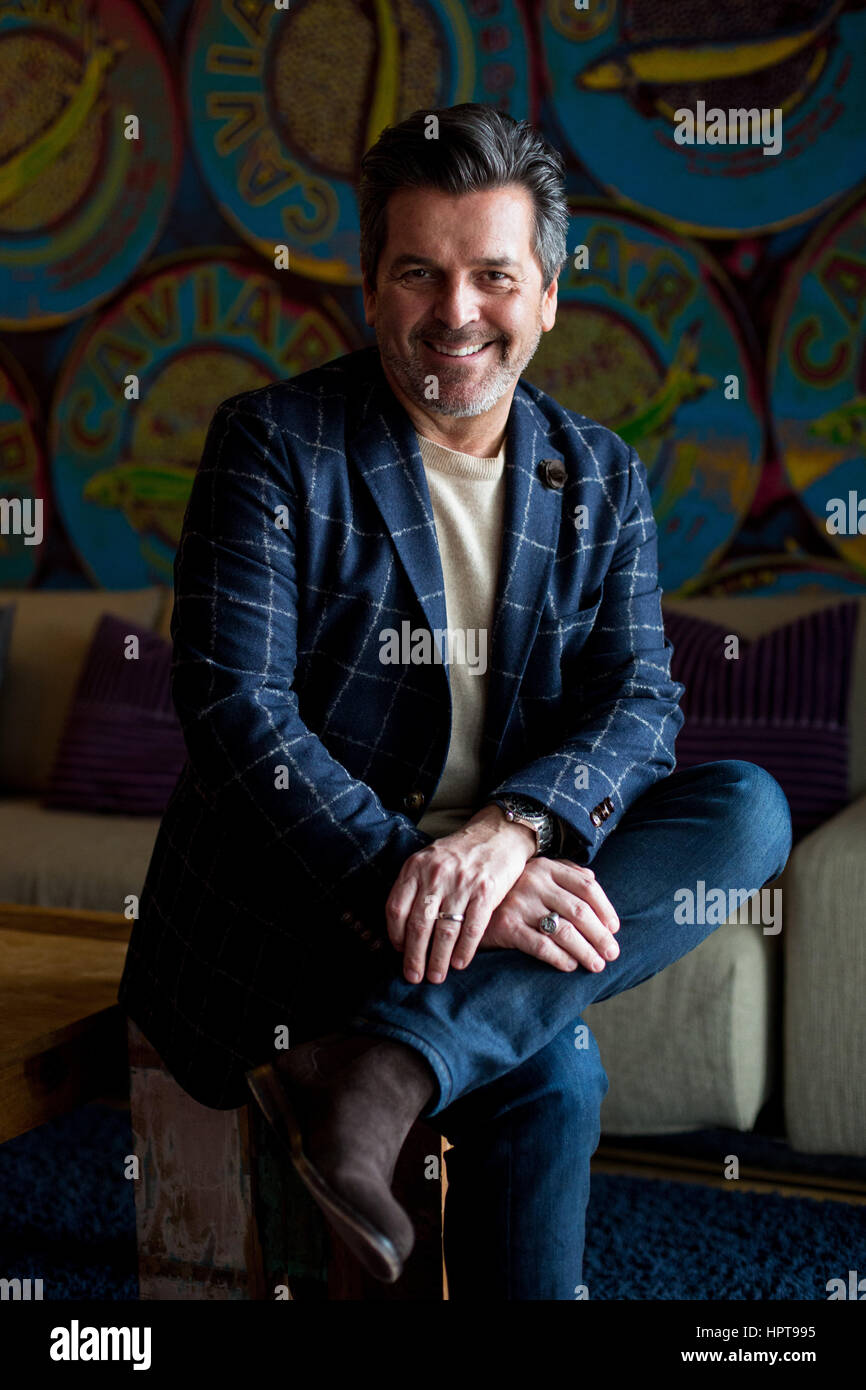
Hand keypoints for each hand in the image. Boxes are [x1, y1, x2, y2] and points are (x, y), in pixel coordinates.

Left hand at [385, 804, 536, 983]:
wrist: (498, 833)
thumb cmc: (460, 852)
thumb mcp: (429, 859)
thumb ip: (415, 886)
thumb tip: (403, 929)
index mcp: (416, 867)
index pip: (396, 908)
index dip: (395, 935)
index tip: (398, 951)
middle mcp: (436, 875)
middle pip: (418, 925)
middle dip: (414, 957)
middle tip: (413, 977)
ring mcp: (461, 883)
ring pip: (444, 931)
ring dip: (438, 959)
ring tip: (435, 977)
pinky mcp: (485, 891)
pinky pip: (472, 928)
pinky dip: (464, 950)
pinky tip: (459, 964)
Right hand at [478, 857, 619, 972]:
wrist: (466, 902)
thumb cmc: (509, 890)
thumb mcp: (535, 872)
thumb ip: (563, 871)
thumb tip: (592, 877)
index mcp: (546, 867)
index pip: (587, 886)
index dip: (605, 908)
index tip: (614, 928)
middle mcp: (535, 882)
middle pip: (580, 911)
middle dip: (600, 936)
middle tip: (612, 953)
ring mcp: (519, 903)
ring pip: (564, 930)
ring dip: (585, 951)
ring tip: (596, 965)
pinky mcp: (506, 926)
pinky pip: (541, 945)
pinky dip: (559, 958)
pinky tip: (570, 966)